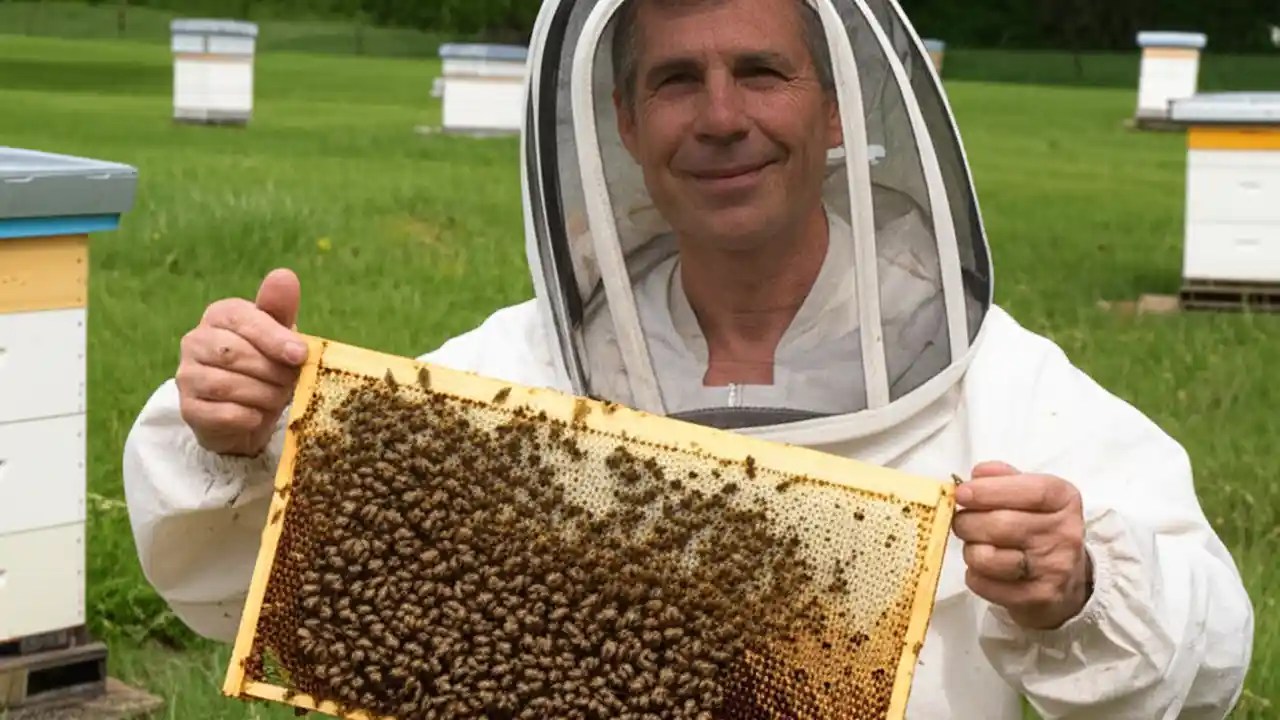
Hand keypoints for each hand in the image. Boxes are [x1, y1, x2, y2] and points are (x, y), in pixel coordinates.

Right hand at [176, 269, 306, 456]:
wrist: (246, 412)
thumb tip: (284, 275)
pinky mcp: (188, 409)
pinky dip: (249, 417)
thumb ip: (280, 307)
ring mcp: (187, 376)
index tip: (300, 355)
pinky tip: (257, 415)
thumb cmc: (266, 364)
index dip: (274, 338)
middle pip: (236, 354)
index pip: (244, 319)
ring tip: (278, 398)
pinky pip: (223, 414)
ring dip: (264, 395)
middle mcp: (195, 341)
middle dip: (273, 371)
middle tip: (292, 382)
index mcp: (219, 316)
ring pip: (229, 385)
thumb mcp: (278, 334)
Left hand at [953, 461, 1092, 629]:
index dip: (989, 491)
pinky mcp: (1038, 598)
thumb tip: (977, 473)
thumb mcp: (1032, 497)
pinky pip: (985, 584)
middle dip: (967, 522)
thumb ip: (1005, 478)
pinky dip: (974, 575)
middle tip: (961, 522)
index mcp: (1064, 500)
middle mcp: (1064, 534)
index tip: (962, 493)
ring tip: (976, 546)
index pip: (1029, 491)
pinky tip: (984, 569)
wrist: (1068, 583)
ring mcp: (1053, 569)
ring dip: (970, 550)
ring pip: (988, 557)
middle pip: (1000, 525)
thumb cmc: (1039, 529)